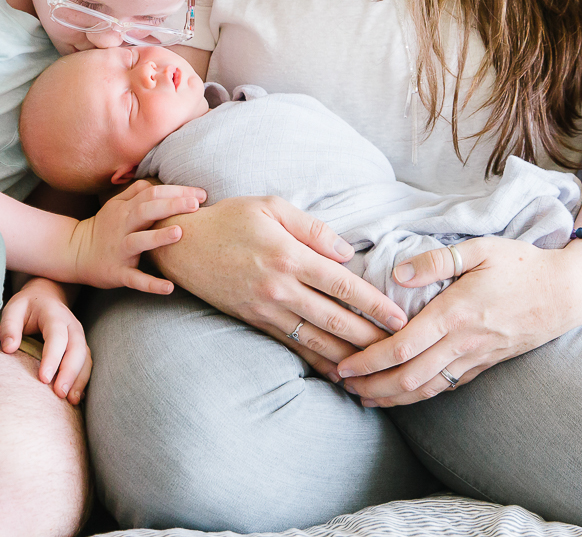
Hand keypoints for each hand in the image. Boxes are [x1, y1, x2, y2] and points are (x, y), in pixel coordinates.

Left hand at [0, 278, 89, 404]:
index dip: (52, 357)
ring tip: (70, 400)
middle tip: (59, 394)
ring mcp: (79, 337)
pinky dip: (83, 381)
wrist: (47, 296)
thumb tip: (9, 349)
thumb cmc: (27, 306)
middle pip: (77, 349)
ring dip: (80, 380)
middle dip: (70, 372)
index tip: (43, 378)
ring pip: (85, 359)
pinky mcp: (80, 348)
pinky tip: (75, 397)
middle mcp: (72, 325)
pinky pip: (86, 365)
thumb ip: (9, 327)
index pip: (57, 336)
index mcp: (54, 314)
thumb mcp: (13, 309)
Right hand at [69, 180, 203, 292]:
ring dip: (158, 237)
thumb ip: (135, 192)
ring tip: (180, 233)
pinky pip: (134, 279)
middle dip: (171, 206)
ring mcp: (120, 250)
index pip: (152, 194)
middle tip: (196, 204)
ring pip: (138, 241)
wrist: (74, 253)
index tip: (200, 195)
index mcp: (125, 209)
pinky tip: (169, 287)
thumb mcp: (115, 206)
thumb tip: (158, 182)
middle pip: (146, 210)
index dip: (176, 192)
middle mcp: (122, 227)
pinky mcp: (117, 272)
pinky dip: (151, 284)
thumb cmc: (103, 228)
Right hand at [150, 196, 407, 379]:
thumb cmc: (230, 219)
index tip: (399, 318)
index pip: (342, 285)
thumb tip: (346, 254)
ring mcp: (265, 309)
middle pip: (334, 319)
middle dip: (370, 338)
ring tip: (375, 370)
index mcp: (289, 255)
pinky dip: (316, 362)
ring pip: (315, 340)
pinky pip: (292, 346)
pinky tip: (337, 373)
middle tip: (399, 351)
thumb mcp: (271, 207)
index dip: (374, 304)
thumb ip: (313, 229)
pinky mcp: (254, 321)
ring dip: (347, 357)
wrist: (182, 246)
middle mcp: (279, 287)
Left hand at [335, 236, 581, 406]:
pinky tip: (403, 395)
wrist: (567, 292)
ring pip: (427, 388)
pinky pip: (447, 386)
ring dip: (393, 397)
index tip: (344, 365)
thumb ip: (436, 259)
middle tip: (342, 386)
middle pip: (409, 376)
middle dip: (373, 385)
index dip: (370, 360)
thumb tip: (397, 271)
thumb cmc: (522, 264)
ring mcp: (475, 357)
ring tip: (364, 398)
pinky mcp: (485, 364)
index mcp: (456, 313)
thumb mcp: (481, 248)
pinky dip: (420, 395)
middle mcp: (463, 342)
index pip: (403, 347)